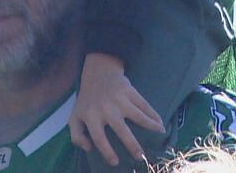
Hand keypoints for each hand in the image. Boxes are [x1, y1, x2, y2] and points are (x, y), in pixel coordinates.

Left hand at [69, 52, 165, 166]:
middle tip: (140, 156)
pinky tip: (160, 124)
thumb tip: (89, 149)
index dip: (107, 151)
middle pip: (121, 130)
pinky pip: (144, 105)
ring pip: (138, 116)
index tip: (116, 162)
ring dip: (150, 126)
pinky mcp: (129, 91)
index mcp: (91, 116)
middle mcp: (106, 108)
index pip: (99, 138)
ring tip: (159, 136)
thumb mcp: (75, 117)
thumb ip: (76, 136)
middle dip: (132, 144)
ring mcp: (119, 99)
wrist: (98, 73)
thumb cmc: (88, 101)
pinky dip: (153, 115)